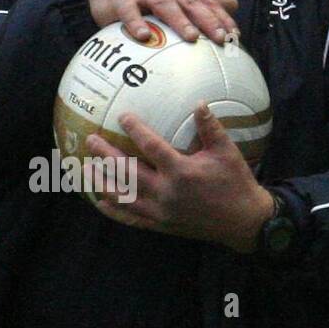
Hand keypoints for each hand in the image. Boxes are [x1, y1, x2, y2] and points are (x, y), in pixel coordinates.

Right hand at [86, 0, 238, 44]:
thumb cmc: (141, 0)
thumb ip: (201, 2)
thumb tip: (234, 4)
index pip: (205, 1)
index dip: (221, 17)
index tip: (235, 35)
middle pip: (189, 2)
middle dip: (207, 19)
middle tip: (220, 38)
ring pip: (164, 4)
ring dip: (178, 21)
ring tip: (191, 38)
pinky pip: (129, 11)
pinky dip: (136, 23)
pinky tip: (143, 37)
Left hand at [86, 101, 274, 251]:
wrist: (242, 222)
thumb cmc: (235, 183)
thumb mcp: (226, 152)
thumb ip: (210, 128)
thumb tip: (199, 102)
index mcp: (181, 171)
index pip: (150, 146)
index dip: (134, 129)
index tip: (122, 116)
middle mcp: (166, 192)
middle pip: (127, 172)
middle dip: (106, 155)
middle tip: (90, 141)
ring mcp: (160, 212)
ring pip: (123, 197)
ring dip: (102, 182)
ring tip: (85, 169)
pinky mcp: (160, 225)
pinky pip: (130, 219)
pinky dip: (113, 211)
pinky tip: (100, 202)